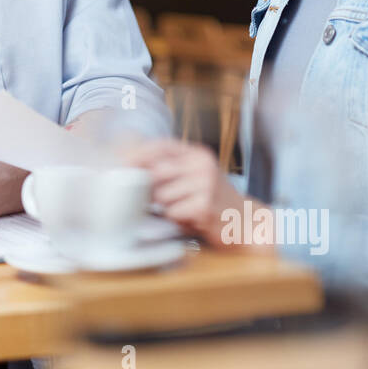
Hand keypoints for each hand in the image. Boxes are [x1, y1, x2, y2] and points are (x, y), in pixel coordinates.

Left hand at [125, 139, 269, 252]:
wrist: (247, 222)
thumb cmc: (214, 200)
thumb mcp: (196, 176)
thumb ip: (170, 169)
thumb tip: (130, 165)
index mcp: (197, 154)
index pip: (160, 146)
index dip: (137, 155)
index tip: (120, 164)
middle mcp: (201, 164)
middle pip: (155, 173)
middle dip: (151, 189)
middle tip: (159, 199)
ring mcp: (205, 184)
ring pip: (162, 195)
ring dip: (166, 207)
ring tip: (183, 209)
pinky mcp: (205, 206)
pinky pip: (173, 212)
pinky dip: (177, 219)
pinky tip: (192, 219)